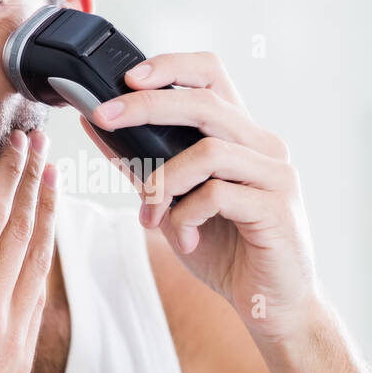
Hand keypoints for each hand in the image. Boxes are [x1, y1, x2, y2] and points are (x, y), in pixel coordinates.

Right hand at [0, 129, 57, 372]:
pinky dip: (42, 255)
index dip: (9, 175)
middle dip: (34, 181)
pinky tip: (42, 236)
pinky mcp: (24, 353)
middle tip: (40, 144)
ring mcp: (14, 333)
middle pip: (23, 230)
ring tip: (51, 177)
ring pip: (39, 259)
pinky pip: (38, 290)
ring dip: (47, 213)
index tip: (18, 145)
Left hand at [81, 52, 319, 343]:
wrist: (272, 307)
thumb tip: (94, 126)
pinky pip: (218, 194)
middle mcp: (264, 146)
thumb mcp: (172, 204)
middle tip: (104, 118)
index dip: (171, 66)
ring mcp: (275, 174)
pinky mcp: (277, 208)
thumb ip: (143, 165)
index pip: (212, 74)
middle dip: (146, 106)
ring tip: (150, 216)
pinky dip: (187, 215)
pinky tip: (185, 238)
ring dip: (163, 182)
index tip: (128, 78)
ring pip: (207, 151)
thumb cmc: (226, 251)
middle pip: (203, 102)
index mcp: (241, 136)